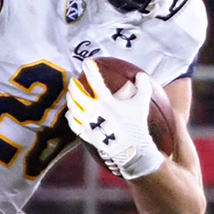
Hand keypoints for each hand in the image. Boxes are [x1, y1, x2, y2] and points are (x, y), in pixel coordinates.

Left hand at [64, 58, 165, 180]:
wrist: (130, 151)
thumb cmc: (137, 126)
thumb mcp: (142, 104)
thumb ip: (143, 87)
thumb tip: (142, 75)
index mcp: (105, 101)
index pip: (94, 79)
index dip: (90, 68)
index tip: (86, 61)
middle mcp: (92, 110)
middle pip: (76, 93)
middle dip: (74, 85)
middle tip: (74, 81)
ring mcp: (87, 123)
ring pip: (72, 107)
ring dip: (71, 98)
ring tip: (72, 94)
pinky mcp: (85, 134)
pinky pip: (72, 123)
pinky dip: (70, 115)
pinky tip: (71, 112)